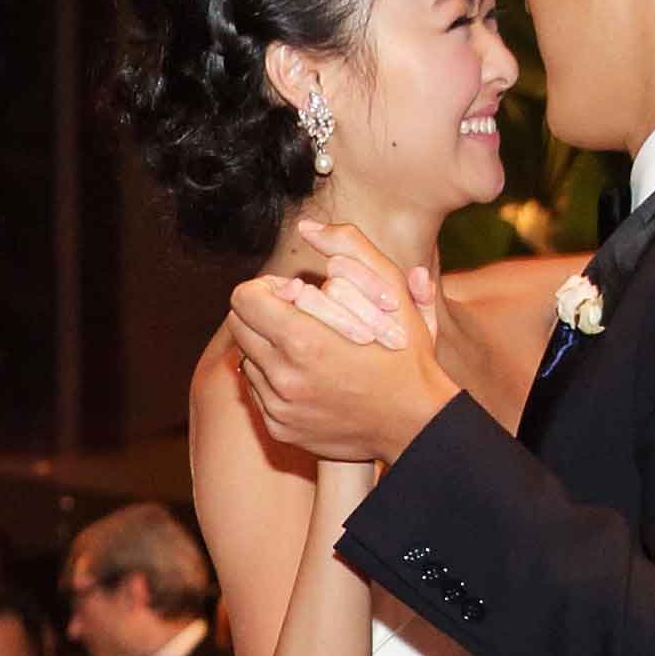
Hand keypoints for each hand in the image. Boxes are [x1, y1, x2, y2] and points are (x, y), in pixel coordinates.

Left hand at [225, 224, 458, 463]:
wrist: (415, 425)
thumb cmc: (406, 356)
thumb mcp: (391, 293)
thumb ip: (351, 249)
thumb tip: (309, 227)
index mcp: (304, 340)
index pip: (245, 299)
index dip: (266, 289)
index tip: (292, 293)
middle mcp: (284, 377)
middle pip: (238, 327)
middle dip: (264, 314)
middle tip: (298, 315)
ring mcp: (279, 406)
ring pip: (247, 359)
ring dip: (269, 348)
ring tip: (308, 348)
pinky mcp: (280, 428)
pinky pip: (258, 392)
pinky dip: (276, 379)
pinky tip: (310, 376)